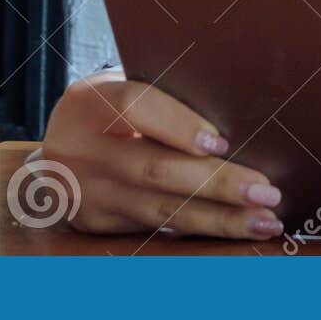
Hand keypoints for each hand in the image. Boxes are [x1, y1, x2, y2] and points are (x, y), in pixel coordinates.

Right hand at [36, 67, 284, 239]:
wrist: (55, 152)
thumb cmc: (108, 108)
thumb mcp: (119, 88)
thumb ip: (162, 95)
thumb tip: (236, 112)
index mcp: (89, 102)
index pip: (134, 107)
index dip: (178, 125)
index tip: (220, 142)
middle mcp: (80, 149)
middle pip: (155, 169)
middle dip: (218, 183)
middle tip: (266, 191)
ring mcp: (86, 193)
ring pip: (160, 210)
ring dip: (218, 218)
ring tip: (263, 220)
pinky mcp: (96, 224)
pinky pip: (154, 229)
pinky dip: (198, 231)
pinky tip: (233, 231)